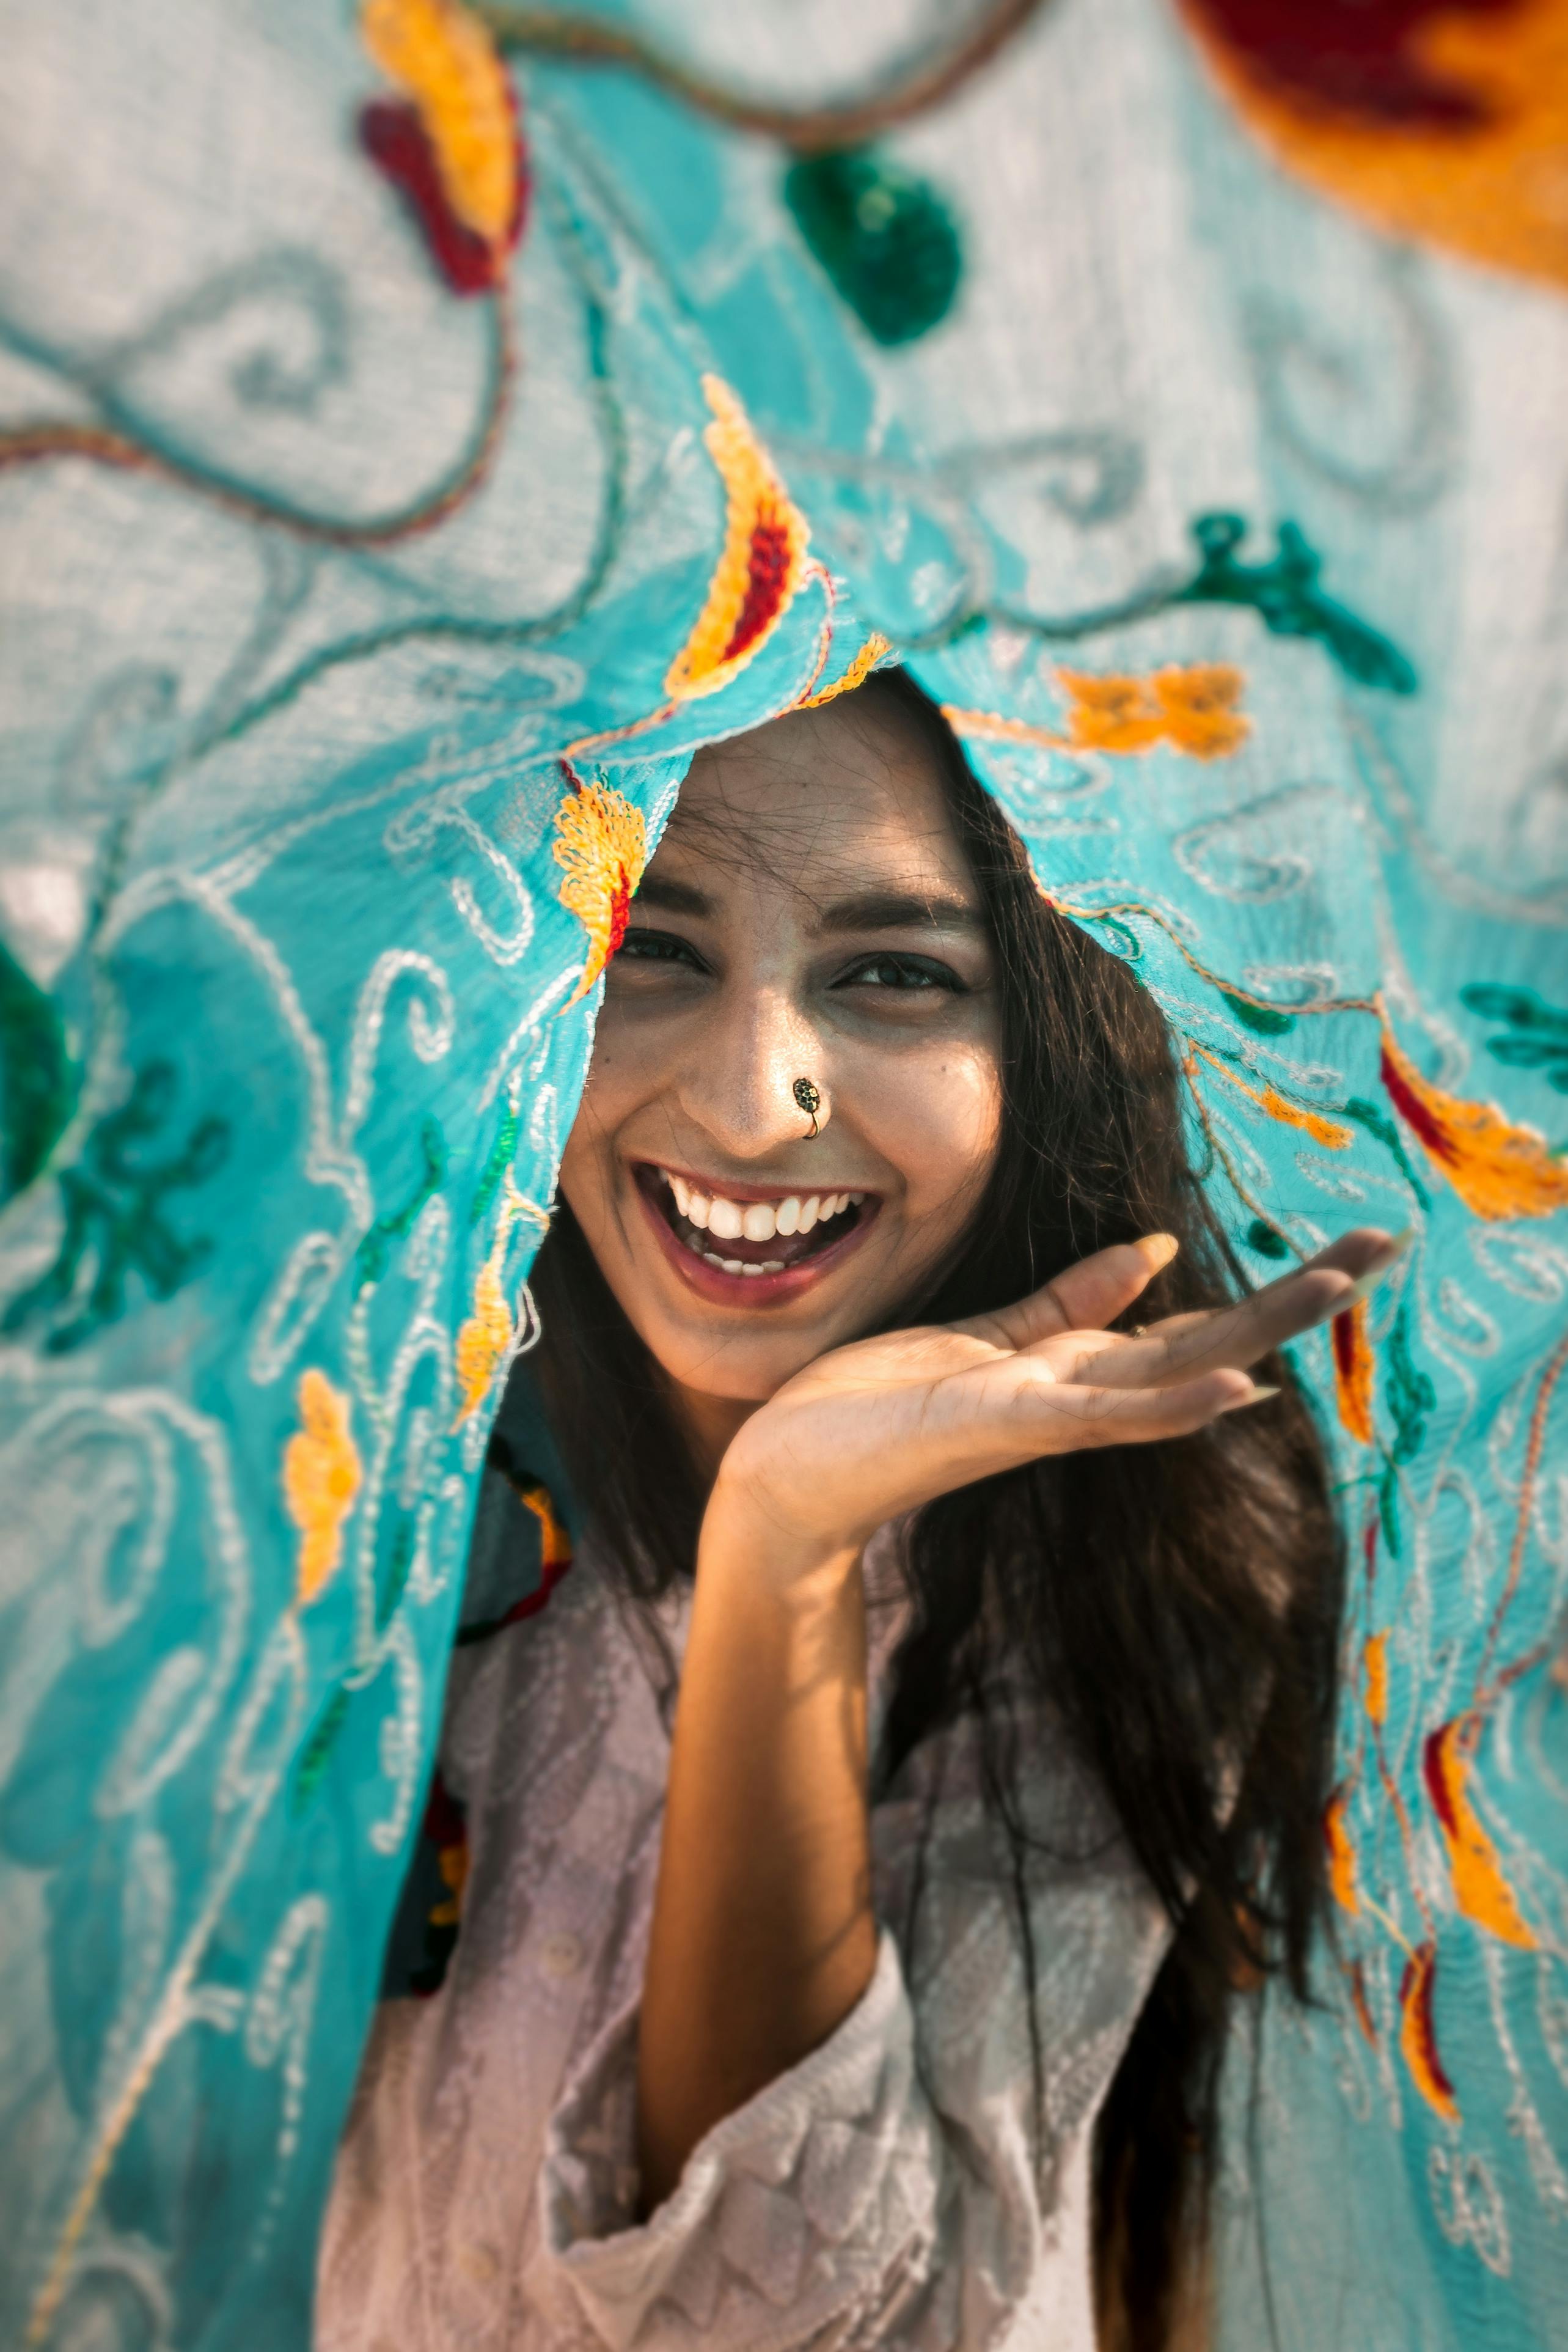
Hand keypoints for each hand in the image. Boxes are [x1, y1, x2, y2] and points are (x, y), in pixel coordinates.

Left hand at [709, 1226, 1407, 1574]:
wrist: (786, 1477)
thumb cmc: (876, 1409)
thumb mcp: (984, 1340)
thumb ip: (1066, 1303)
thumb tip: (1155, 1249)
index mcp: (1073, 1372)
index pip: (1194, 1327)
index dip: (1272, 1290)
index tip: (1353, 1250)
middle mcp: (1074, 1400)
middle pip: (1207, 1344)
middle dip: (1294, 1296)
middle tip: (1384, 1242)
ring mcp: (1042, 1418)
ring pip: (1169, 1373)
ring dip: (1255, 1335)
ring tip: (1334, 1287)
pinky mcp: (996, 1424)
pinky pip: (1094, 1415)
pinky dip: (1165, 1405)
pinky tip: (1229, 1392)